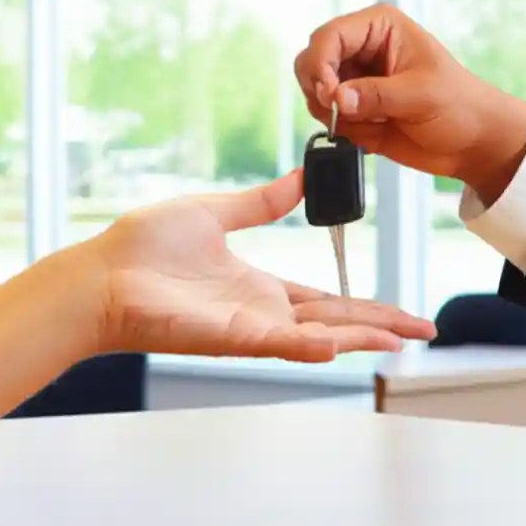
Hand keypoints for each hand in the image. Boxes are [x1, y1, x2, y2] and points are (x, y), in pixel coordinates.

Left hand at [84, 170, 435, 361]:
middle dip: (382, 327)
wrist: (101, 273)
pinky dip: (313, 346)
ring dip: (362, 339)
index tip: (402, 314)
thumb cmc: (144, 248)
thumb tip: (298, 179)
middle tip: (425, 332)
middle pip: (337, 323)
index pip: (328, 301)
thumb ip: (261, 203)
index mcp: (261, 287)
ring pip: (320, 337)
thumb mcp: (217, 211)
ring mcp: (249, 330)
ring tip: (403, 340)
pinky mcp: (229, 338)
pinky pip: (279, 343)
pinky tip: (343, 345)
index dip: (367, 307)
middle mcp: (262, 314)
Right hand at [294, 2, 525, 203]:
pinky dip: (343, 129)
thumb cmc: (459, 106)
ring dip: (333, 113)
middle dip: (320, 89)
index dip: (320, 64)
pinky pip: (327, 117)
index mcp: (379, 27)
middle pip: (312, 60)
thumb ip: (376, 95)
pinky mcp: (355, 108)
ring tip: (373, 122)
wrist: (472, 142)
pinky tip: (374, 132)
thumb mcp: (421, 96)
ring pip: (315, 91)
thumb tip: (337, 99)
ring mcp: (356, 79)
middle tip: (339, 113)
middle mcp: (362, 49)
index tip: (329, 94)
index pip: (330, 36)